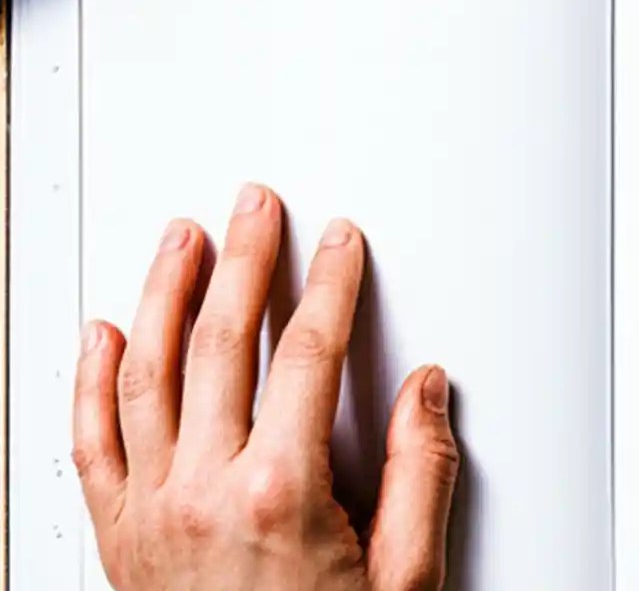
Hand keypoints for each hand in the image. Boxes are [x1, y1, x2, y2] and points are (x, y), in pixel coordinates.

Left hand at [72, 184, 458, 590]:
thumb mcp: (406, 580)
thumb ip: (420, 475)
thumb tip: (424, 396)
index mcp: (279, 492)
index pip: (306, 354)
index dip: (326, 285)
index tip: (336, 245)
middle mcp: (203, 491)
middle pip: (221, 341)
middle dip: (245, 261)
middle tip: (256, 208)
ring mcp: (151, 511)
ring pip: (146, 371)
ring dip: (164, 292)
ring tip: (181, 238)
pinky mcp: (119, 536)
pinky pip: (89, 440)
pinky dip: (91, 379)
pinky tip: (102, 333)